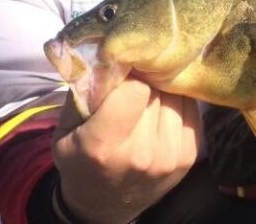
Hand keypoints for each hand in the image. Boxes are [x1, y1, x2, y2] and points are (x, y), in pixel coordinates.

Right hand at [52, 78, 199, 223]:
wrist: (105, 205)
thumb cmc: (80, 160)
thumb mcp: (64, 129)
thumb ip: (83, 91)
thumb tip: (104, 50)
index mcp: (104, 146)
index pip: (135, 89)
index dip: (129, 75)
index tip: (121, 74)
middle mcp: (142, 154)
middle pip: (157, 90)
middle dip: (145, 80)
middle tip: (133, 82)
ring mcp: (171, 156)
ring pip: (176, 95)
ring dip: (162, 90)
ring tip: (147, 97)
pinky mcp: (191, 155)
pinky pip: (190, 108)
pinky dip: (176, 102)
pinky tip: (161, 109)